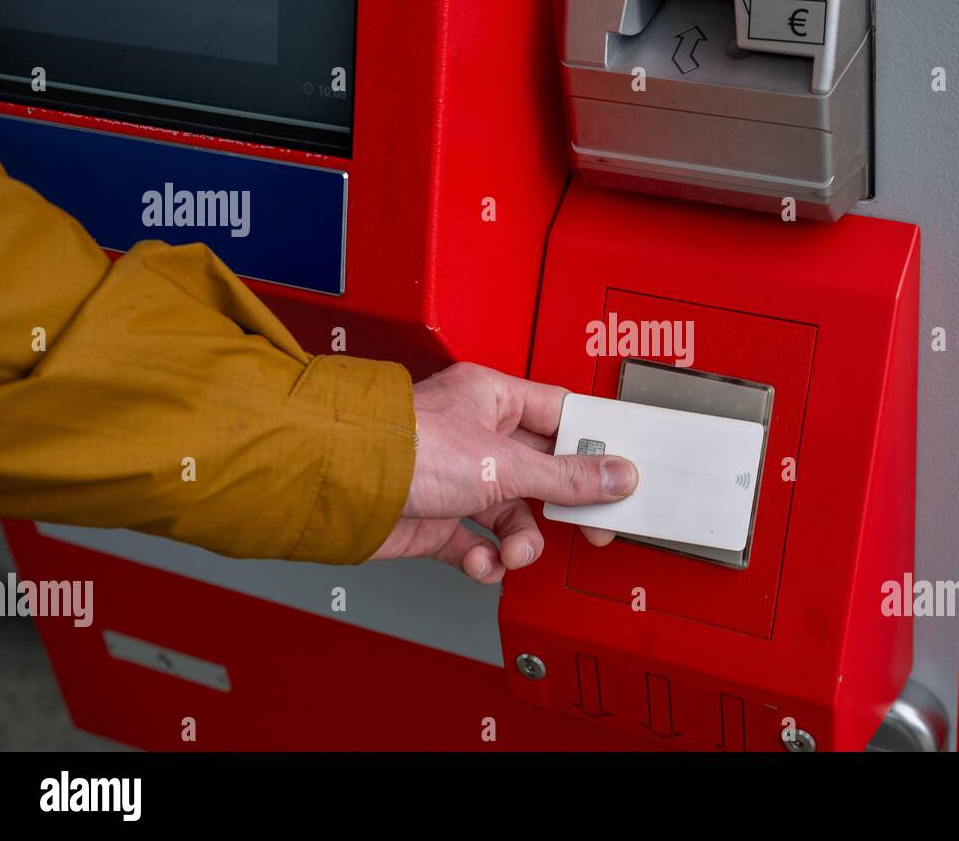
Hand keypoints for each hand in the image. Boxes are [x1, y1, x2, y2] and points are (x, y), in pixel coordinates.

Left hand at [369, 362, 636, 582]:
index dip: (590, 446)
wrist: (340, 488)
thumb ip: (566, 477)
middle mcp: (474, 435)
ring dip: (520, 539)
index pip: (559, 416)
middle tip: (588, 526)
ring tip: (515, 550)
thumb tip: (616, 475)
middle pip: (541, 471)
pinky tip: (481, 560)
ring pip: (510, 513)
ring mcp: (453, 477)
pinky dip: (483, 558)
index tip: (617, 472)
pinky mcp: (434, 518)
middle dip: (560, 505)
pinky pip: (475, 542)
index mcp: (492, 398)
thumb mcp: (505, 463)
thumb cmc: (405, 447)